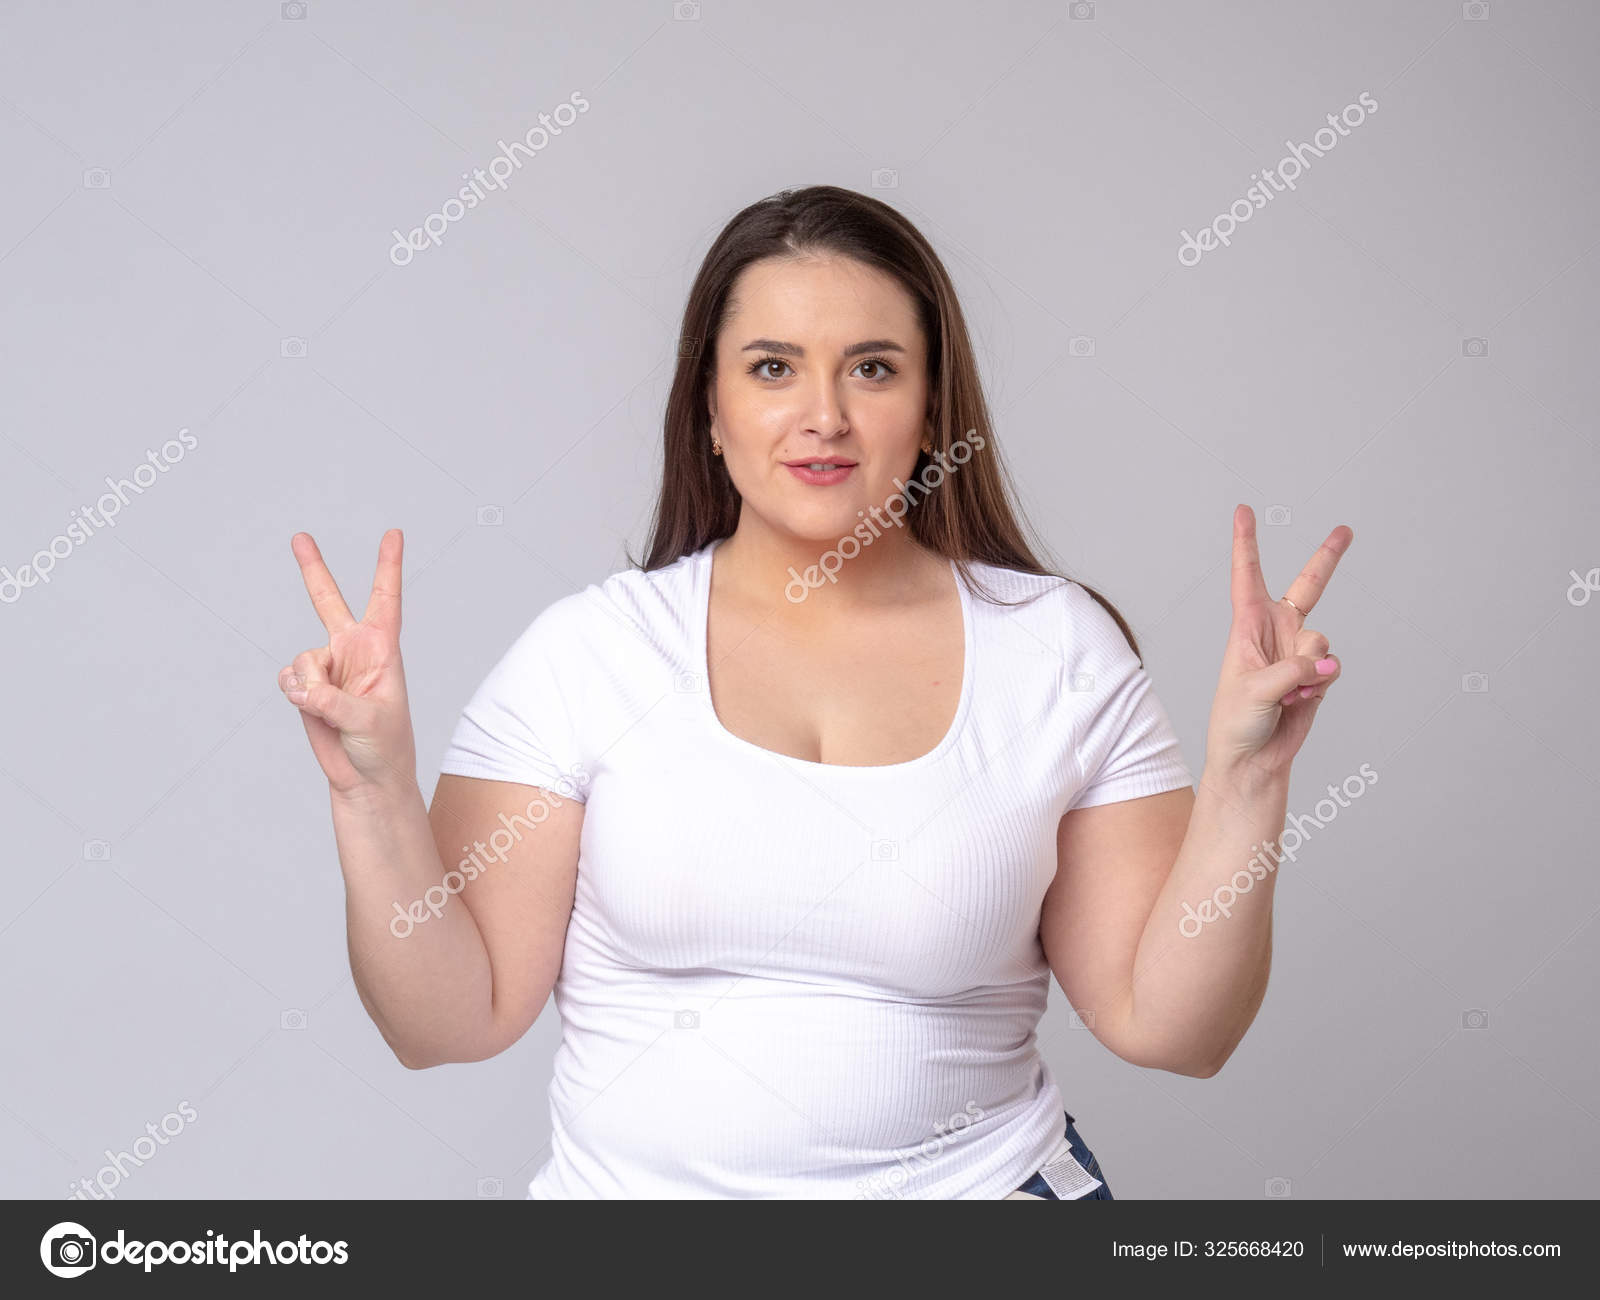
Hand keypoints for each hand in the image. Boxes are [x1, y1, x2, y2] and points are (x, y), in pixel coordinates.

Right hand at [279, 529, 416, 799]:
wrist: (365, 778)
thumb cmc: (385, 747)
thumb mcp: (370, 722)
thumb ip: (334, 701)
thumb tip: (302, 689)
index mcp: (383, 650)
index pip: (386, 600)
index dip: (387, 566)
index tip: (393, 533)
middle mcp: (353, 651)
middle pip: (329, 601)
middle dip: (313, 569)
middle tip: (299, 537)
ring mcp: (327, 667)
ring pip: (302, 658)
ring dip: (308, 685)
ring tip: (327, 709)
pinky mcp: (305, 686)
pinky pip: (288, 678)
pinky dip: (296, 695)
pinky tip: (311, 710)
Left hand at [1205, 504, 1352, 781]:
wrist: (1253, 759)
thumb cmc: (1236, 722)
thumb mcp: (1254, 691)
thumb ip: (1293, 671)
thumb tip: (1326, 664)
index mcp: (1247, 626)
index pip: (1247, 576)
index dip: (1246, 543)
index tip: (1243, 511)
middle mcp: (1276, 632)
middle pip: (1308, 586)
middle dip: (1328, 558)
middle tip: (1346, 530)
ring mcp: (1299, 652)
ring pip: (1323, 641)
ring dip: (1310, 669)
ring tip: (1287, 693)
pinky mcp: (1317, 674)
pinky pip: (1332, 668)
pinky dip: (1321, 685)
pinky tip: (1300, 701)